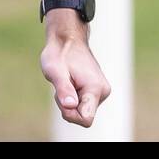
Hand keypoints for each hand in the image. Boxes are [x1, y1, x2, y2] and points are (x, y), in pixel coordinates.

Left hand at [40, 13, 110, 127]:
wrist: (67, 38)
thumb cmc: (59, 53)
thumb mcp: (55, 71)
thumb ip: (63, 88)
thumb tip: (70, 106)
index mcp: (95, 88)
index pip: (86, 119)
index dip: (70, 114)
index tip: (62, 97)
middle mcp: (103, 91)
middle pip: (84, 117)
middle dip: (68, 106)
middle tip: (62, 85)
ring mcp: (101, 91)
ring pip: (82, 111)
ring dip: (70, 101)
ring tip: (66, 81)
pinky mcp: (97, 90)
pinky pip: (83, 105)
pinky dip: (73, 97)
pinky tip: (70, 82)